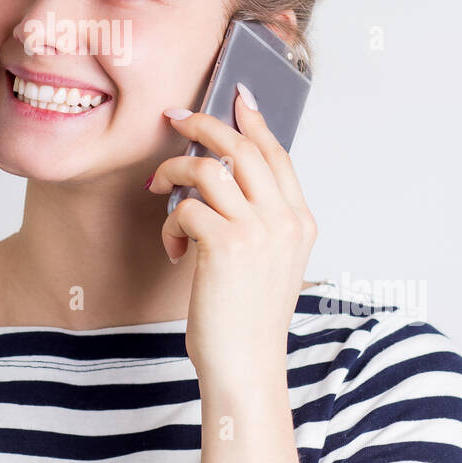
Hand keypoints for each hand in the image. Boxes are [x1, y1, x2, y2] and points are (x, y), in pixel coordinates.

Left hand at [149, 84, 318, 387]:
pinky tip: (173, 249)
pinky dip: (170, 223)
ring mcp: (257, 231)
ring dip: (173, 171)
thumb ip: (261, 219)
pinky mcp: (224, 245)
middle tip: (175, 117)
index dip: (253, 120)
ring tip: (159, 188)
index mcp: (301, 221)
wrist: (246, 366)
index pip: (276, 154)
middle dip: (203, 124)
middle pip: (241, 147)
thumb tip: (220, 176)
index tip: (234, 96)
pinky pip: (185, 208)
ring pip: (207, 168)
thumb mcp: (271, 262)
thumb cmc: (249, 318)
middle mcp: (285, 220)